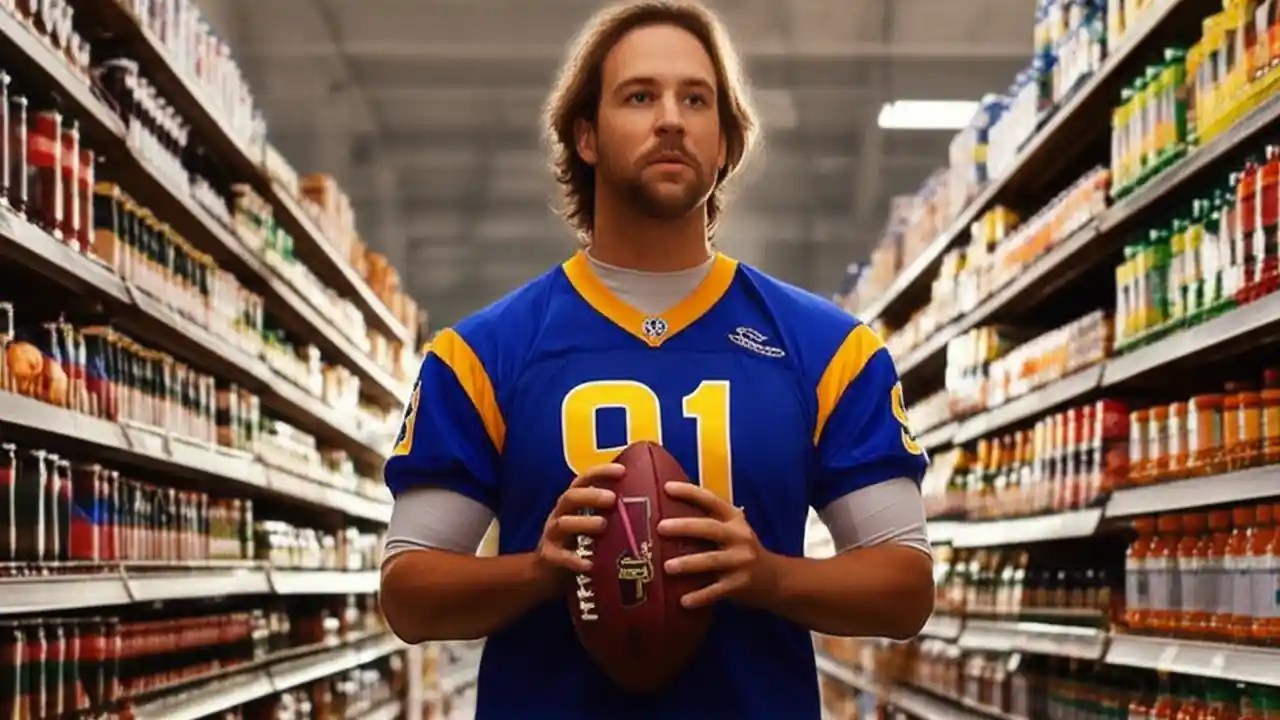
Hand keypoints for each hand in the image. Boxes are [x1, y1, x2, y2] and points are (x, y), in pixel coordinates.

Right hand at [533, 463, 626, 590]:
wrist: (549, 575)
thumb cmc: (581, 545)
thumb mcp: (595, 526)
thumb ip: (615, 515)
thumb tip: (653, 504)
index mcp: (574, 503)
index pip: (584, 480)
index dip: (601, 472)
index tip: (622, 470)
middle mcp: (561, 514)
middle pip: (571, 497)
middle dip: (591, 495)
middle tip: (612, 498)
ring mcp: (552, 536)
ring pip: (563, 524)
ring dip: (583, 523)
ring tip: (602, 525)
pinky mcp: (549, 557)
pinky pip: (560, 557)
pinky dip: (574, 560)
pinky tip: (590, 564)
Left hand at [657, 482, 779, 609]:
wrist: (776, 579)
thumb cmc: (742, 551)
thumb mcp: (733, 530)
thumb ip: (710, 521)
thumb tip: (667, 514)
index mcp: (734, 519)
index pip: (711, 501)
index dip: (690, 492)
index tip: (667, 487)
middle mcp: (739, 537)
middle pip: (710, 528)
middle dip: (684, 527)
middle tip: (660, 527)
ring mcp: (740, 562)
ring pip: (712, 560)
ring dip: (689, 563)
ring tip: (668, 567)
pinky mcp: (740, 585)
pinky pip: (716, 591)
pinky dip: (700, 596)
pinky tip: (683, 601)